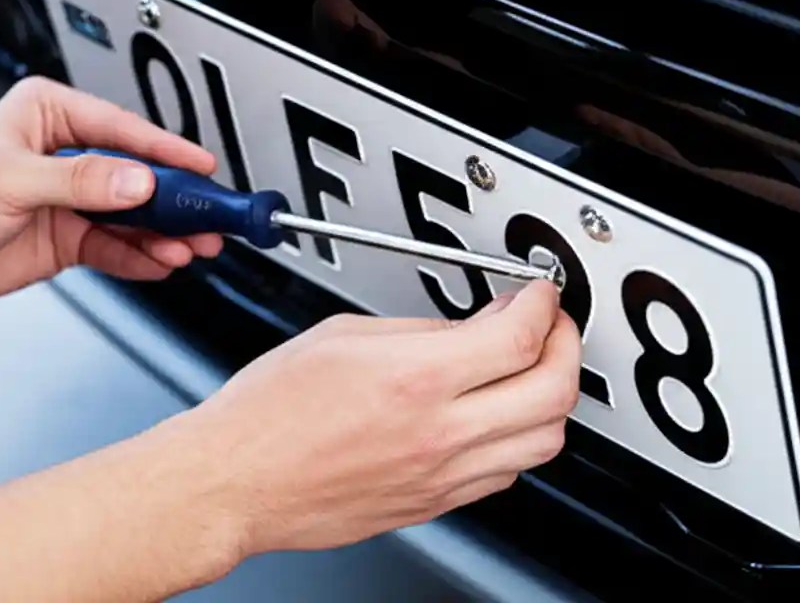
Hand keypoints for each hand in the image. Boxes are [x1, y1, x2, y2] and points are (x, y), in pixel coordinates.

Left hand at [0, 76, 224, 304]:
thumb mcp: (11, 177)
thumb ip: (79, 180)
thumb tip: (134, 181)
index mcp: (51, 116)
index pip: (124, 131)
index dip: (168, 152)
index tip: (202, 169)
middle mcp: (66, 154)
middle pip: (139, 176)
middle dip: (176, 201)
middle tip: (210, 217)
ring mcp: (71, 200)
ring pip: (135, 215)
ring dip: (165, 233)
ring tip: (193, 247)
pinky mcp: (69, 238)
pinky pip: (117, 247)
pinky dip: (142, 257)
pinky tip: (162, 262)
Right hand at [143, 279, 580, 581]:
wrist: (233, 482)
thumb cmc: (267, 414)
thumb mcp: (343, 336)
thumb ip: (422, 329)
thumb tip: (474, 324)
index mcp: (415, 379)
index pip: (522, 337)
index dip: (544, 306)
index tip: (539, 295)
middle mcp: (438, 433)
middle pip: (554, 393)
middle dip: (566, 348)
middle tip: (550, 327)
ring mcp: (440, 476)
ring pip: (543, 442)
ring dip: (550, 399)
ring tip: (529, 371)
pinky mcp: (433, 504)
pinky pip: (506, 473)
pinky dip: (517, 439)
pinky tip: (494, 417)